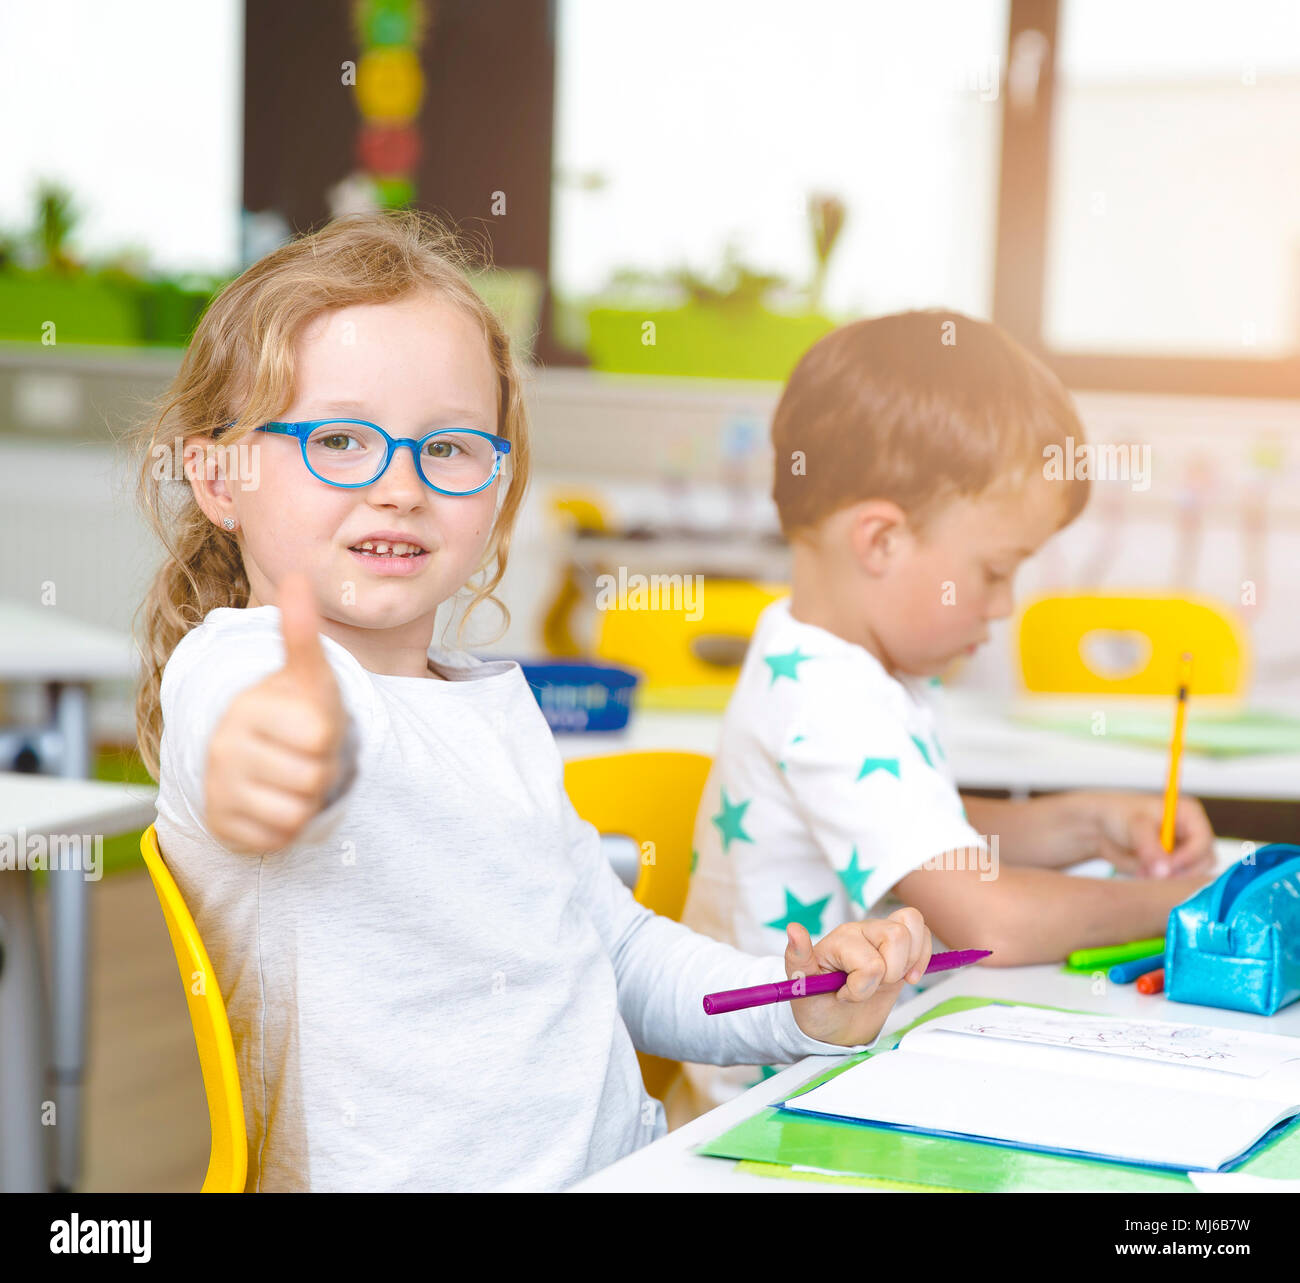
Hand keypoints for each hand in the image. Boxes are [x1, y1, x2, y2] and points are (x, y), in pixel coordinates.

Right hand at [204, 573, 346, 853]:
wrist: (258, 751)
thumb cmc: (293, 707)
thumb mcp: (307, 672)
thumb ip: (302, 631)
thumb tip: (297, 578)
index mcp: (248, 708)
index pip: (320, 738)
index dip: (330, 735)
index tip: (311, 725)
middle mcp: (223, 749)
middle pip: (314, 778)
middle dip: (322, 769)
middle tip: (304, 754)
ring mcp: (218, 789)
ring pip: (297, 811)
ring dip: (307, 799)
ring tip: (292, 775)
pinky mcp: (222, 825)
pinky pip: (279, 837)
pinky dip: (288, 826)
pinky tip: (276, 800)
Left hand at [785, 907, 930, 1046]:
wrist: (832, 1023)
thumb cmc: (817, 1005)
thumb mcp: (801, 988)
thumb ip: (798, 958)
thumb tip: (794, 929)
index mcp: (838, 940)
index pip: (870, 963)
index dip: (861, 987)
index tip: (843, 995)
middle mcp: (861, 931)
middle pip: (895, 935)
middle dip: (889, 972)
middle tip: (870, 987)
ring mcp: (881, 937)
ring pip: (912, 927)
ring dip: (907, 962)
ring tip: (887, 980)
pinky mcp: (900, 948)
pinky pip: (921, 933)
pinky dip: (921, 957)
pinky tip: (907, 976)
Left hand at [1090, 791, 1215, 878]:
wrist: (1100, 828)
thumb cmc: (1119, 815)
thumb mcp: (1136, 826)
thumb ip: (1151, 848)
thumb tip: (1164, 872)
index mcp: (1189, 814)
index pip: (1203, 841)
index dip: (1189, 856)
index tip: (1168, 866)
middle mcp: (1191, 833)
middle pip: (1204, 861)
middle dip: (1182, 871)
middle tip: (1156, 874)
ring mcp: (1183, 851)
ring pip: (1192, 874)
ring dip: (1170, 878)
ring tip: (1143, 871)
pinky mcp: (1173, 866)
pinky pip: (1177, 881)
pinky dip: (1161, 882)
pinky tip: (1141, 874)